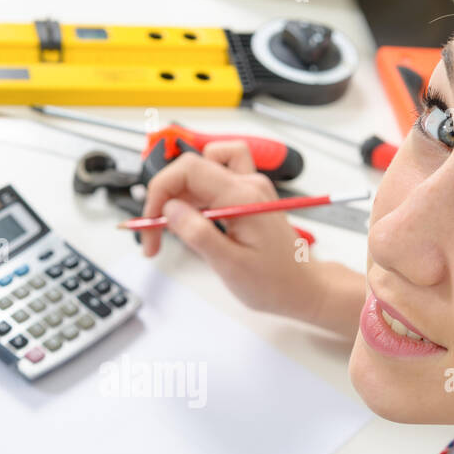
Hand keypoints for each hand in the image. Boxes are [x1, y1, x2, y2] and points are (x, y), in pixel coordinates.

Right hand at [140, 142, 327, 323]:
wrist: (303, 287)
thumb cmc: (274, 282)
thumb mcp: (231, 266)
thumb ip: (199, 234)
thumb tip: (170, 209)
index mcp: (243, 197)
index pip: (189, 169)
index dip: (160, 190)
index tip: (150, 221)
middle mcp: (248, 184)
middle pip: (192, 167)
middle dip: (165, 196)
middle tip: (155, 234)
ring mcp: (250, 187)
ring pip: (202, 168)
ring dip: (180, 192)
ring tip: (173, 227)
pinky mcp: (248, 195)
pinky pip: (215, 178)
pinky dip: (196, 194)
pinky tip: (192, 220)